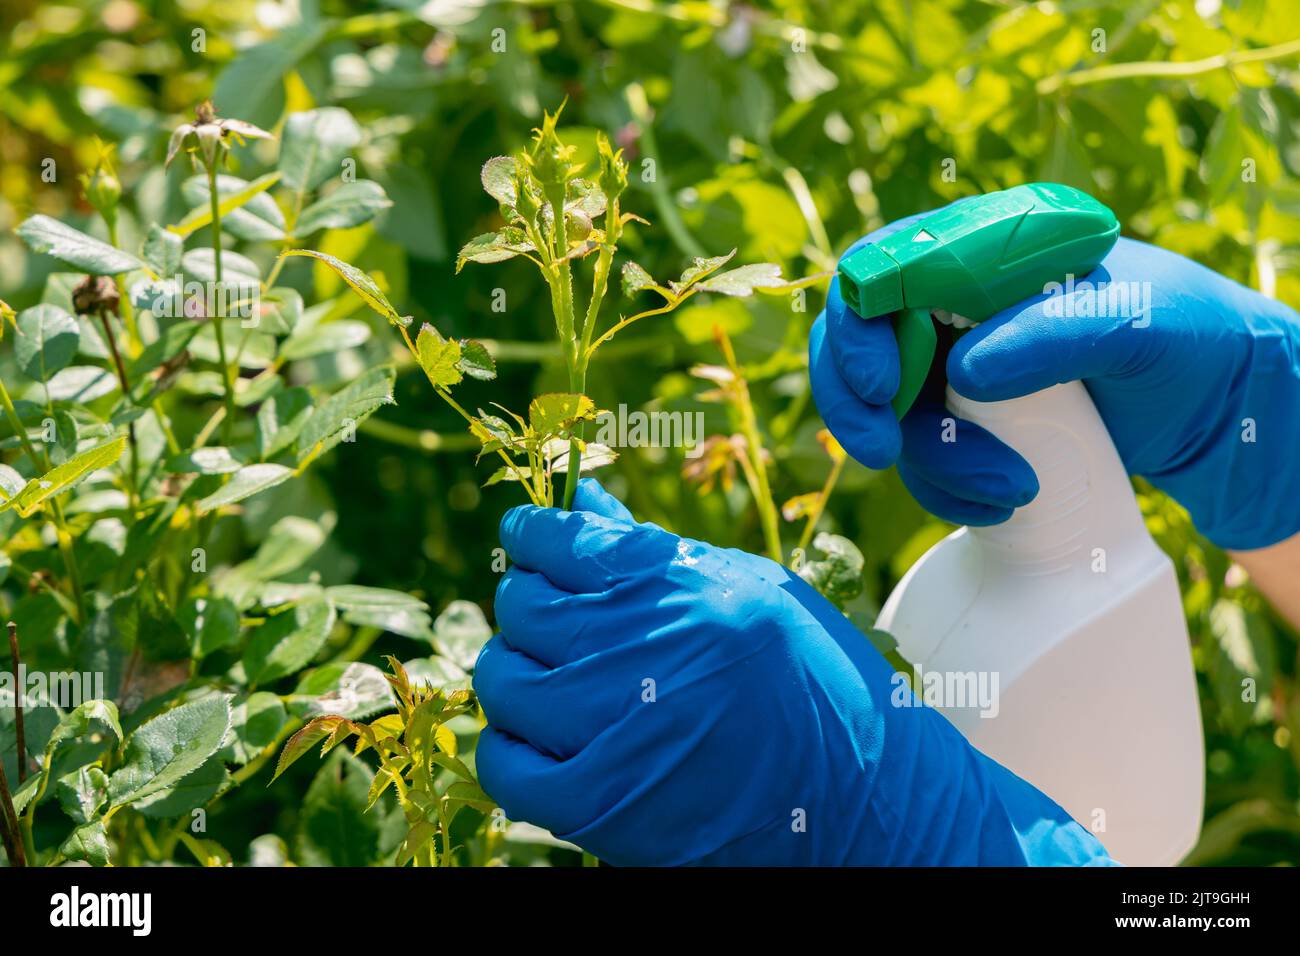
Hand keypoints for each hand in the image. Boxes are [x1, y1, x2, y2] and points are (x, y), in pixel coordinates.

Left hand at [474, 479, 1111, 865]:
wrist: (866, 799)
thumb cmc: (813, 679)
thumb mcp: (748, 588)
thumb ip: (651, 548)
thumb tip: (582, 504)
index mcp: (679, 581)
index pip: (561, 538)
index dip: (532, 534)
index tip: (528, 538)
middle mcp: (639, 643)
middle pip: (524, 605)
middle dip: (529, 603)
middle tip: (555, 620)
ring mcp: (612, 726)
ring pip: (504, 679)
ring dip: (519, 675)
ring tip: (557, 682)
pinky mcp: (599, 803)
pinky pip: (504, 764)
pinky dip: (510, 750)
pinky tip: (543, 741)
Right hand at [811, 225, 1299, 549]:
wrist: (1223, 409)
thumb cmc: (1191, 338)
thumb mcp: (1137, 321)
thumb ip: (1053, 334)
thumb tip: (962, 372)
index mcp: (985, 250)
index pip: (881, 270)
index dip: (859, 327)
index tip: (885, 388)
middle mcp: (957, 305)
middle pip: (858, 345)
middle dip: (857, 405)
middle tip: (881, 453)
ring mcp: (959, 367)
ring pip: (889, 417)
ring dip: (931, 464)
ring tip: (1009, 490)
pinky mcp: (970, 424)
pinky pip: (922, 461)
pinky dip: (947, 491)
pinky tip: (1001, 505)